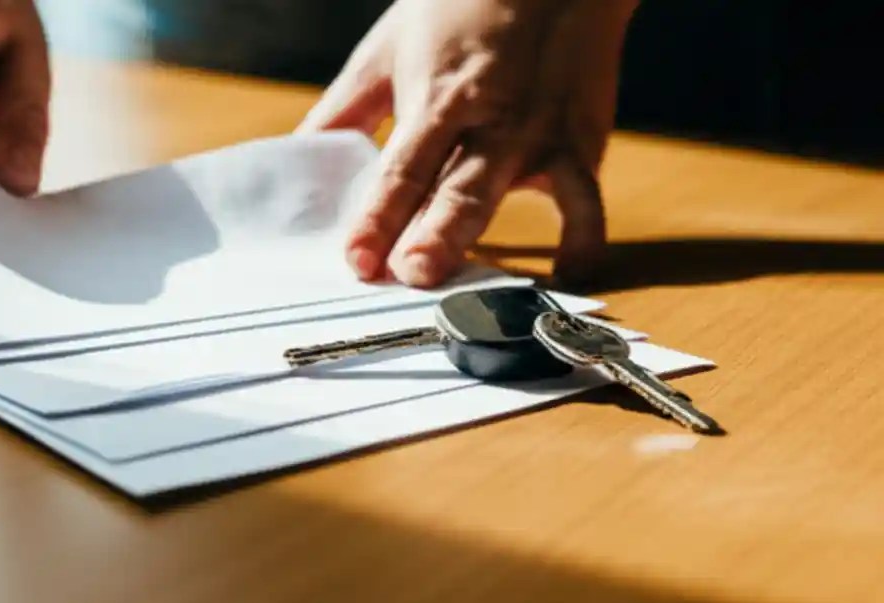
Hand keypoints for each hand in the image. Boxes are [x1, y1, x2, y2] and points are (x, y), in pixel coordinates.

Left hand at [302, 0, 637, 286]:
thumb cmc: (460, 10)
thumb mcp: (388, 50)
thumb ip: (344, 110)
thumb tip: (299, 160)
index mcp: (436, 99)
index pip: (401, 170)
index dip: (378, 217)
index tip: (357, 261)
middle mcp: (490, 121)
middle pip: (456, 190)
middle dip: (434, 235)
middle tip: (409, 274)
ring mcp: (538, 137)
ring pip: (515, 198)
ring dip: (492, 242)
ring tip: (471, 291)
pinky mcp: (580, 146)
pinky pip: (586, 205)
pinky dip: (581, 245)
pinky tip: (562, 280)